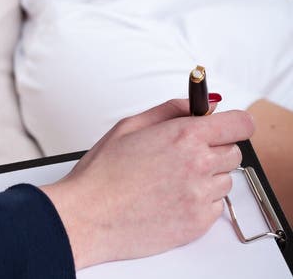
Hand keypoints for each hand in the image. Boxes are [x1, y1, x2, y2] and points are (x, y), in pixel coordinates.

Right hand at [40, 99, 253, 269]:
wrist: (89, 215)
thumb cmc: (104, 172)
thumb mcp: (132, 125)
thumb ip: (172, 109)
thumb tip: (202, 104)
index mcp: (184, 136)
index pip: (240, 124)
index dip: (235, 122)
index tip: (229, 124)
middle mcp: (198, 165)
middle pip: (234, 152)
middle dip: (216, 148)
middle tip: (186, 152)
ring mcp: (200, 197)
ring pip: (225, 180)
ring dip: (208, 176)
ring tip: (173, 178)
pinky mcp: (198, 224)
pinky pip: (215, 207)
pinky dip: (200, 201)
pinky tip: (172, 197)